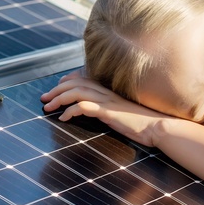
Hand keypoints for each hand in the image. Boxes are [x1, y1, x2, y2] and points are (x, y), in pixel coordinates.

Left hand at [40, 73, 174, 147]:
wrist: (159, 127)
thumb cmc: (144, 123)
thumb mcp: (123, 112)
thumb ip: (110, 109)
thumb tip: (96, 112)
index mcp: (110, 91)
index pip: (83, 77)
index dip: (66, 80)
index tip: (56, 88)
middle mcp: (107, 92)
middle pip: (75, 83)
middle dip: (55, 90)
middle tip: (44, 99)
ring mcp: (108, 101)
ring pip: (76, 92)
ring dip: (58, 99)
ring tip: (47, 108)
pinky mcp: (109, 112)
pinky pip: (84, 107)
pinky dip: (70, 111)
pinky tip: (63, 119)